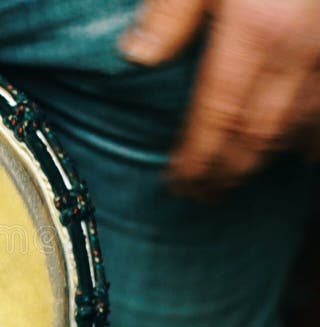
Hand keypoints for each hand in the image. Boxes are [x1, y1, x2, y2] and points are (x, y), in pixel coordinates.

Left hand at [119, 0, 319, 196]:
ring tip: (231, 181)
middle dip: (225, 173)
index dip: (197, 157)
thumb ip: (170, 12)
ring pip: (296, 127)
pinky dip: (310, 137)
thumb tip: (137, 56)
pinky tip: (296, 152)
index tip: (177, 183)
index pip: (218, 116)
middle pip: (257, 134)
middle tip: (199, 195)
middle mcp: (295, 51)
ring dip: (261, 161)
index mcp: (254, 32)